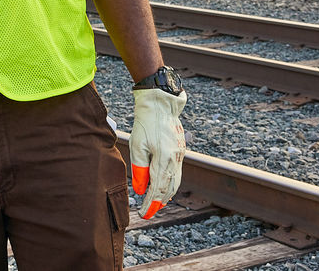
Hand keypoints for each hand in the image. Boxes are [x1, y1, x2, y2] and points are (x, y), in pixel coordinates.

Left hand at [130, 88, 186, 219]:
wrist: (160, 105)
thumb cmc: (145, 124)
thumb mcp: (137, 146)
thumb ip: (139, 169)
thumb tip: (141, 190)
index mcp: (163, 159)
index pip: (158, 188)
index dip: (151, 203)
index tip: (144, 213)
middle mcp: (175, 160)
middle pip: (169, 189)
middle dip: (159, 202)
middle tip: (149, 212)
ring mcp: (180, 156)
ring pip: (176, 182)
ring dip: (167, 195)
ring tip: (157, 203)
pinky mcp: (181, 151)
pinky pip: (178, 173)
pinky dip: (171, 184)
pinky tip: (164, 186)